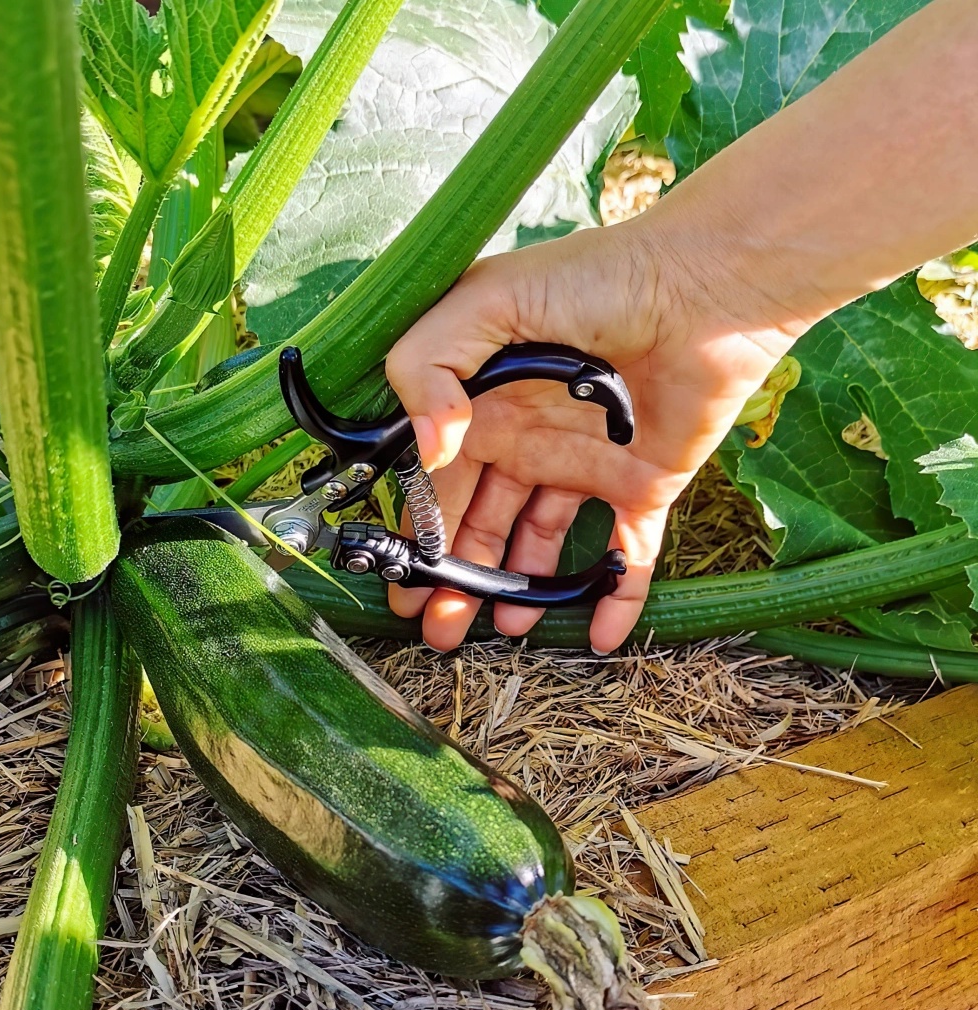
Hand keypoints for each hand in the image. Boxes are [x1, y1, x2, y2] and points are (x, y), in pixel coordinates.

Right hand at [384, 214, 798, 652]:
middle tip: (434, 629)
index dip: (416, 529)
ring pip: (538, 545)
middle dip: (453, 577)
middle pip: (479, 524)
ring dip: (516, 590)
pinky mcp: (641, 484)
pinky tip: (598, 636)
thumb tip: (430, 450)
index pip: (436, 480)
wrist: (703, 286)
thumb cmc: (594, 281)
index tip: (397, 579)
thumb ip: (430, 368)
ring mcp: (584, 465)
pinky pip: (625, 554)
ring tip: (498, 631)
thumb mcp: (486, 303)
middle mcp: (527, 439)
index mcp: (483, 402)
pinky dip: (614, 597)